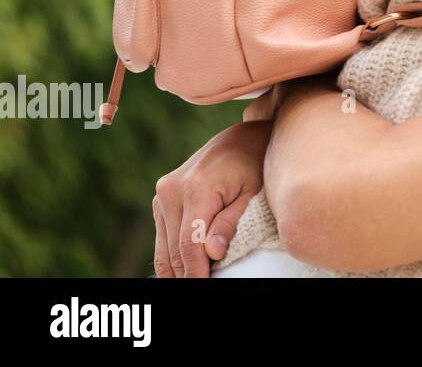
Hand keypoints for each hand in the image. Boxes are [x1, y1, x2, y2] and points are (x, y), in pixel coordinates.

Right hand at [152, 119, 271, 277]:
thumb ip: (231, 223)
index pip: (190, 245)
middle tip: (202, 286)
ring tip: (195, 280)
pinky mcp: (162, 197)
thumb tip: (212, 254)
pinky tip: (186, 269)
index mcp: (196, 188)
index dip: (195, 273)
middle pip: (174, 250)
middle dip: (187, 274)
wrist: (241, 138)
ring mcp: (163, 193)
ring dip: (177, 269)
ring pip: (164, 247)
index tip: (204, 287)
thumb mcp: (253, 193)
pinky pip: (163, 236)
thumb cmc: (255, 165)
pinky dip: (173, 255)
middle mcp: (172, 190)